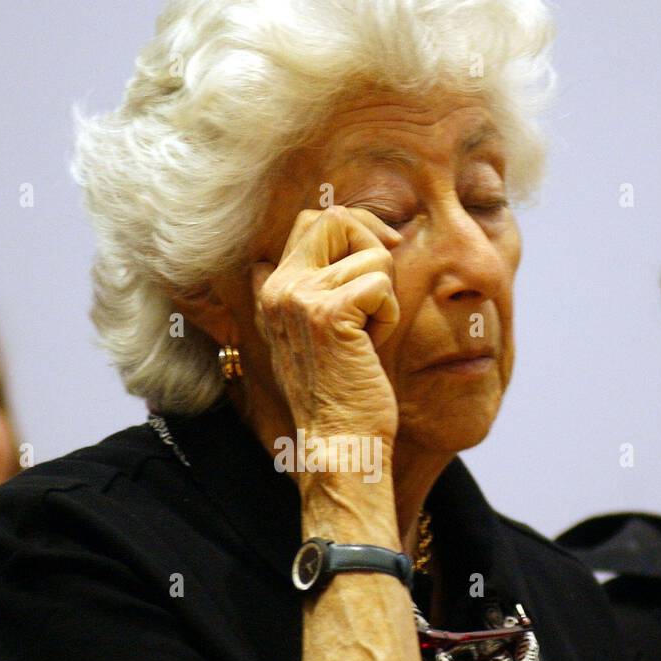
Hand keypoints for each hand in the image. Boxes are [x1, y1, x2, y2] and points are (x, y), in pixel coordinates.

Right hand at [251, 206, 401, 447]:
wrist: (339, 442)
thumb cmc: (339, 392)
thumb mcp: (315, 333)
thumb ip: (315, 285)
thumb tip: (343, 233)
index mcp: (273, 289)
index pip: (312, 221)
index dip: (353, 230)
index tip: (377, 259)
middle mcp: (279, 287)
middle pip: (334, 218)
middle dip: (371, 243)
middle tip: (378, 288)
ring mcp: (300, 298)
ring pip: (369, 252)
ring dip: (383, 294)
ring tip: (366, 336)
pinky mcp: (329, 313)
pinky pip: (380, 283)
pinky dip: (388, 315)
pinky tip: (371, 346)